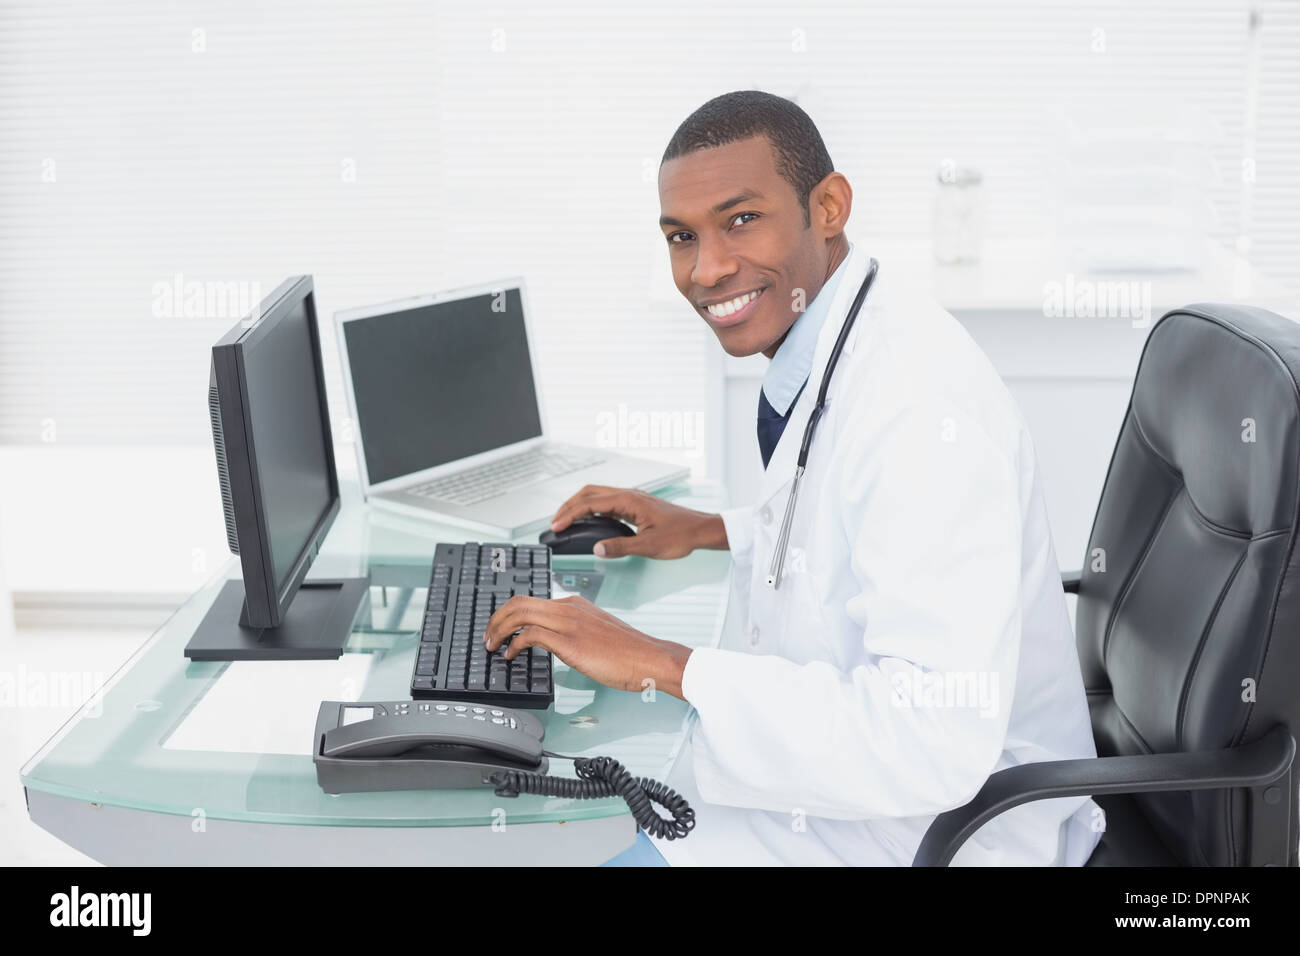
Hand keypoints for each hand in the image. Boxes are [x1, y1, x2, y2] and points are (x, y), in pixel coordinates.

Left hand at [484, 594, 691, 698]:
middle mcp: (569, 607)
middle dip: (496, 619)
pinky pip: (530, 635)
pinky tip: (512, 656)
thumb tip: (557, 642)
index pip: (531, 600)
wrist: (650, 658)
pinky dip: (514, 644)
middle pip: (518, 602)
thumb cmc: (630, 652)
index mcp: (575, 604)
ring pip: (519, 614)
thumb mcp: (598, 633)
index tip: (500, 629)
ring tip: (492, 646)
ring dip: (499, 630)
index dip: (508, 614)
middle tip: (488, 637)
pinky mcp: (570, 640)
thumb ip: (577, 631)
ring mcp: (569, 622)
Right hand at [549, 485, 727, 558]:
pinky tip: (589, 521)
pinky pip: (608, 501)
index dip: (570, 515)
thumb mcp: (648, 546)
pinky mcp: (636, 504)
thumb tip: (597, 549)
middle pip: (589, 493)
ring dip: (580, 505)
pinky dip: (592, 508)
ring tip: (567, 520)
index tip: (556, 526)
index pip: (590, 504)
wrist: (700, 529)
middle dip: (569, 505)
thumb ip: (620, 547)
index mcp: (628, 500)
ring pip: (598, 495)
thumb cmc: (680, 535)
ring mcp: (632, 498)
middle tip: (555, 522)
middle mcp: (628, 495)